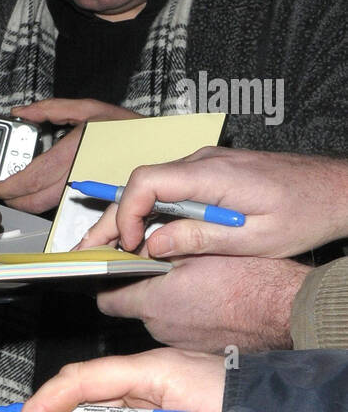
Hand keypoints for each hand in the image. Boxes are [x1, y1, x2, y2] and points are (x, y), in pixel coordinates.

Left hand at [0, 98, 139, 213]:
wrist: (162, 149)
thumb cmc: (129, 128)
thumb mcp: (90, 109)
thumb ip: (52, 109)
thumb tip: (22, 112)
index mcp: (77, 151)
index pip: (35, 176)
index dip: (12, 185)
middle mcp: (81, 175)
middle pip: (38, 199)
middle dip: (15, 199)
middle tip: (2, 193)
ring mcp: (88, 190)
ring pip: (50, 207)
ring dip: (29, 204)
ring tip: (17, 194)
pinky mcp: (94, 199)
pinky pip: (64, 206)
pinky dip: (47, 203)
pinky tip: (40, 196)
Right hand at [78, 147, 347, 257]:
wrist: (337, 188)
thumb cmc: (305, 212)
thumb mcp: (253, 239)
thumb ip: (199, 239)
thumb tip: (153, 246)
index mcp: (211, 174)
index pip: (146, 182)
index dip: (126, 213)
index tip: (127, 245)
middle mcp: (202, 162)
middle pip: (139, 184)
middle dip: (111, 217)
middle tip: (88, 249)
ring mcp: (206, 164)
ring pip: (150, 185)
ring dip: (128, 215)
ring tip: (108, 246)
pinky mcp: (211, 171)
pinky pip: (169, 187)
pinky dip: (150, 209)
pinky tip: (143, 233)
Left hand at [95, 254, 309, 351]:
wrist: (285, 310)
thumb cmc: (247, 278)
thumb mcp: (196, 248)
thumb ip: (156, 249)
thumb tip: (132, 246)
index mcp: (151, 302)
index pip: (105, 298)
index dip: (105, 281)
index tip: (111, 268)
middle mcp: (159, 328)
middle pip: (132, 306)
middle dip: (139, 286)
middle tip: (159, 264)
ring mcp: (178, 341)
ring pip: (158, 316)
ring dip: (165, 299)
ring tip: (190, 279)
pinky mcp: (198, 348)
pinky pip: (181, 327)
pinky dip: (186, 312)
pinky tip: (207, 297)